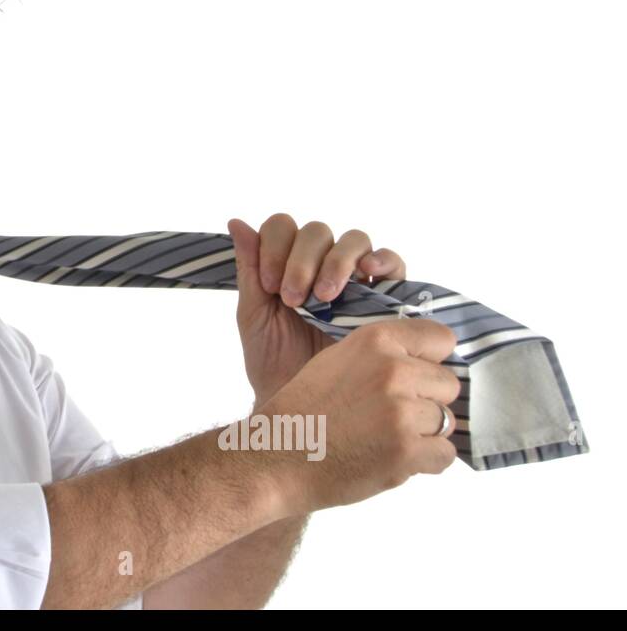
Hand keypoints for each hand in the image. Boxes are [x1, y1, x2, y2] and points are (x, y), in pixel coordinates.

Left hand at [227, 213, 406, 407]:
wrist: (303, 408)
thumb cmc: (275, 362)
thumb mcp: (254, 315)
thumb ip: (249, 269)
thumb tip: (236, 222)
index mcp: (286, 264)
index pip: (283, 227)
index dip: (274, 247)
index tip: (268, 285)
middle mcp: (321, 265)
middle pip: (317, 231)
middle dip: (302, 259)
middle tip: (294, 298)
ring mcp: (355, 279)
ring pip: (354, 241)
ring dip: (337, 261)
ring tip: (324, 297)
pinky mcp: (385, 297)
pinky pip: (393, 265)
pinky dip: (383, 259)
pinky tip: (369, 272)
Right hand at [254, 318, 460, 517]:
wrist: (276, 457)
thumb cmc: (304, 413)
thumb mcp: (336, 361)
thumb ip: (380, 356)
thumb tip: (428, 364)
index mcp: (375, 341)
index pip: (441, 338)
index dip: (432, 360)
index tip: (418, 376)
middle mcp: (392, 370)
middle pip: (448, 383)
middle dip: (427, 402)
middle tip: (390, 417)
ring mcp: (401, 411)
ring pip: (447, 421)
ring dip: (424, 434)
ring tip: (385, 440)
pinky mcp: (407, 450)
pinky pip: (444, 454)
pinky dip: (424, 462)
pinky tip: (390, 459)